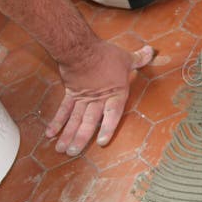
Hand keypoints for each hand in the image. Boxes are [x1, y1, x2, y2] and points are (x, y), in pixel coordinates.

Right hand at [45, 41, 153, 155]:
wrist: (81, 48)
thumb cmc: (105, 54)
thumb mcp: (126, 57)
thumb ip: (139, 59)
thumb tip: (151, 51)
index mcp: (115, 93)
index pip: (112, 113)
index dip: (107, 127)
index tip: (102, 142)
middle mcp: (98, 99)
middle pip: (88, 121)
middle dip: (81, 138)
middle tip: (73, 153)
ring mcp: (83, 98)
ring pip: (74, 119)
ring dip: (67, 134)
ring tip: (61, 150)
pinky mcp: (71, 93)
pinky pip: (63, 110)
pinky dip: (56, 121)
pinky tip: (50, 133)